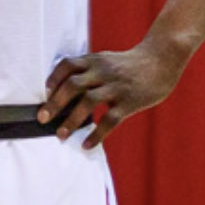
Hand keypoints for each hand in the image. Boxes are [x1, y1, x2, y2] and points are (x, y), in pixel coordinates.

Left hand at [40, 42, 186, 148]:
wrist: (162, 60)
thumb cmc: (130, 63)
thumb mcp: (106, 59)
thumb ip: (88, 69)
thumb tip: (64, 88)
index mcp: (95, 60)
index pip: (67, 65)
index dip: (53, 78)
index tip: (44, 92)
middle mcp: (103, 72)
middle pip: (73, 85)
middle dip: (55, 103)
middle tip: (42, 119)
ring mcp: (117, 87)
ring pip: (88, 102)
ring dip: (71, 120)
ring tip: (61, 135)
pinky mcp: (130, 102)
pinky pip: (110, 120)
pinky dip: (97, 134)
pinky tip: (86, 145)